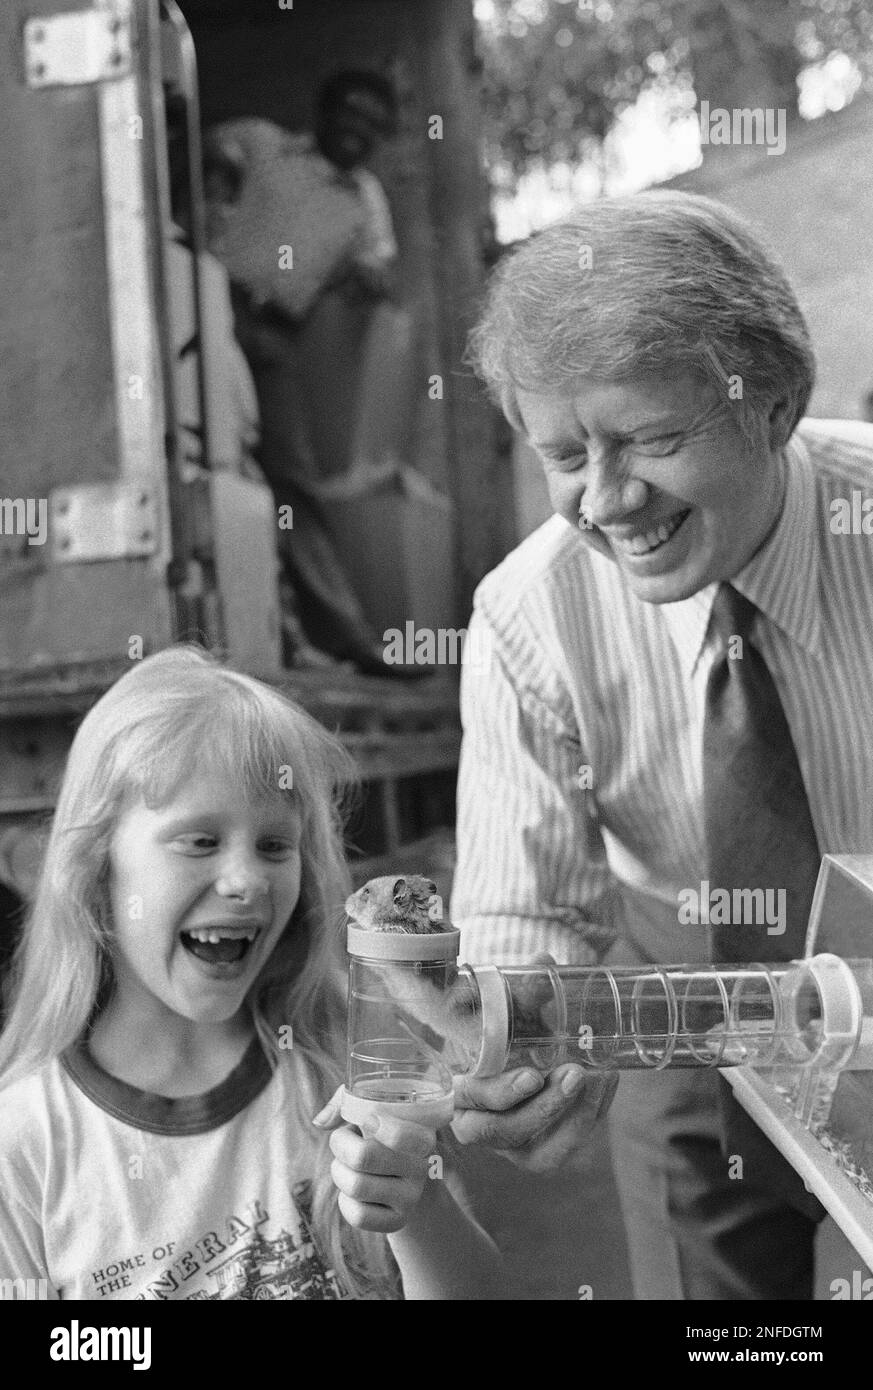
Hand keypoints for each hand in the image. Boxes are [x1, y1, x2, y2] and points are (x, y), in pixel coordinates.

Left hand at [314, 1087, 437, 1233]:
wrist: (405, 1179)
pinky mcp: (397, 1222)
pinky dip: (345, 1201)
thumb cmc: (381, 1135)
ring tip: (347, 1166)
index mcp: (422, 1136)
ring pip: (356, 1186)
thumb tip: (320, 1122)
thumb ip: (346, 1102)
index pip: (400, 1135)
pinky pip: (358, 1215)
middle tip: (342, 1140)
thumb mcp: (373, 1110)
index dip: (375, 1125)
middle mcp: (422, 1168)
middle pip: (363, 1156)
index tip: (365, 1120)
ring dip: (339, 1172)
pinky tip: (353, 1192)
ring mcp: (411, 1198)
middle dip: (341, 1145)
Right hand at [449, 953, 617, 1172]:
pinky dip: (590, 1118)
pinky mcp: (539, 1151)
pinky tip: (607, 1085)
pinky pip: (565, 1148)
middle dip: (546, 1108)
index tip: (533, 1076)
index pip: (472, 1101)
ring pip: (539, 1155)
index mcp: (459, 1089)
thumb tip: (544, 962)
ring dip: (575, 1119)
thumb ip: (522, 989)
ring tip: (602, 1078)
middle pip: (505, 1132)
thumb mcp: (508, 1009)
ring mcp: (510, 1145)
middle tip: (577, 1073)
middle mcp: (479, 1124)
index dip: (501, 1093)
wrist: (513, 1051)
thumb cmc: (502, 1030)